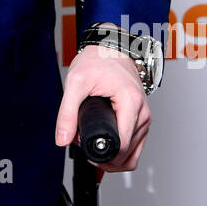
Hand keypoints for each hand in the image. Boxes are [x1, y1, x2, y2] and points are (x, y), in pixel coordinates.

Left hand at [54, 43, 150, 173]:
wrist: (110, 47)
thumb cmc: (98, 60)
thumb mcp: (76, 83)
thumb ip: (67, 113)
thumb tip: (62, 139)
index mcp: (131, 104)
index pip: (122, 146)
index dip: (103, 157)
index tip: (87, 154)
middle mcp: (143, 112)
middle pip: (129, 154)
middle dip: (107, 158)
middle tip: (86, 147)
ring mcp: (144, 116)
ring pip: (134, 152)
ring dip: (115, 156)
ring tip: (93, 143)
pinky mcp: (141, 117)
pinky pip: (135, 143)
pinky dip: (121, 149)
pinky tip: (104, 142)